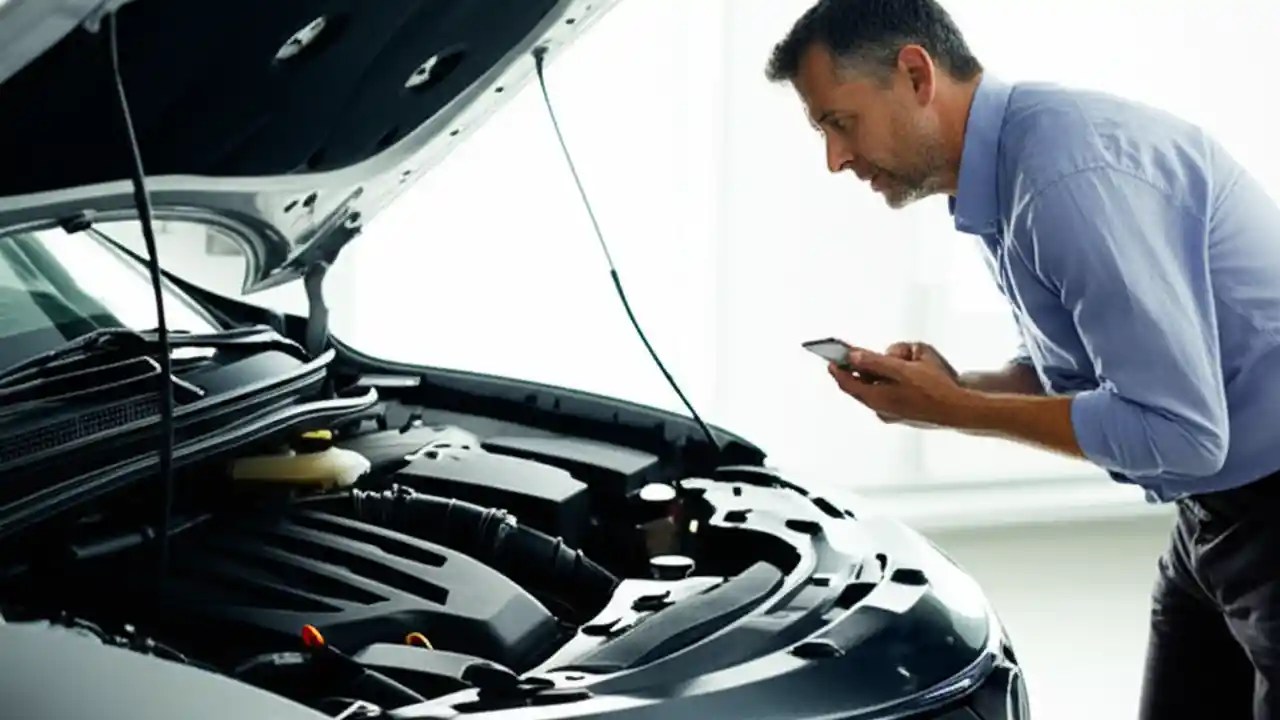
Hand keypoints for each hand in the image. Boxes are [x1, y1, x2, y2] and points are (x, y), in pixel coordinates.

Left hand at [828, 346, 970, 427]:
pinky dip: (896, 379)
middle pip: (863, 382)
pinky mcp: (903, 412)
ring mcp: (891, 412)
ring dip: (887, 370)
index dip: (837, 367)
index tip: (831, 356)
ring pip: (879, 384)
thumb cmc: (935, 389)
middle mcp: (880, 408)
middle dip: (870, 364)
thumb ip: (875, 362)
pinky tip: (914, 372)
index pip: (846, 382)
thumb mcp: (902, 369)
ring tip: (910, 361)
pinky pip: (892, 390)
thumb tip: (853, 356)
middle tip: (875, 353)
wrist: (960, 410)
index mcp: (876, 399)